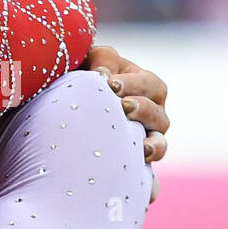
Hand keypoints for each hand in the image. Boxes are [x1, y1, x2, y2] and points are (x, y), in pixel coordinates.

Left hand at [85, 44, 168, 162]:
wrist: (68, 106)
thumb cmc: (84, 76)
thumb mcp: (92, 59)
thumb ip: (102, 60)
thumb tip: (103, 75)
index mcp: (143, 85)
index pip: (148, 83)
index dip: (133, 84)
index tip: (111, 84)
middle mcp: (150, 112)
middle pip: (157, 112)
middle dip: (143, 108)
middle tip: (124, 106)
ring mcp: (144, 136)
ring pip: (159, 140)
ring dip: (154, 141)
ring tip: (143, 145)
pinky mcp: (134, 156)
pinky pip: (149, 164)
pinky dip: (150, 166)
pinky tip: (143, 169)